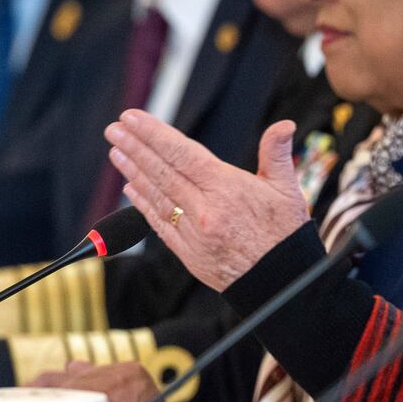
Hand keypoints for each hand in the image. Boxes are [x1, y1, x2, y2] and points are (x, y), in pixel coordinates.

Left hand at [105, 112, 308, 290]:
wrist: (281, 282)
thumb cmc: (285, 234)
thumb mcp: (287, 189)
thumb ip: (277, 154)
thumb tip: (284, 126)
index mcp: (227, 189)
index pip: (182, 154)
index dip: (154, 134)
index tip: (132, 119)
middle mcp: (205, 210)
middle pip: (162, 172)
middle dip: (135, 148)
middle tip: (115, 129)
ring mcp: (193, 233)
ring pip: (156, 197)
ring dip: (133, 173)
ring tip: (117, 153)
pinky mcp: (188, 253)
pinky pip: (160, 224)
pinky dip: (143, 205)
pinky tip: (131, 189)